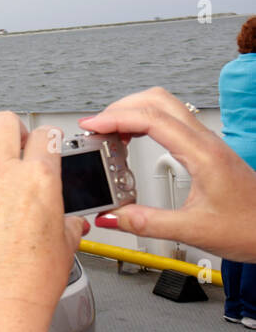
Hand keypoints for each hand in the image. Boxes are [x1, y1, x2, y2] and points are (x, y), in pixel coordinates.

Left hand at [0, 111, 84, 313]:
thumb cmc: (30, 279)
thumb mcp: (66, 244)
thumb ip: (67, 223)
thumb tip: (69, 221)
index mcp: (38, 178)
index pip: (46, 137)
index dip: (47, 138)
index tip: (44, 143)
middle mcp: (1, 172)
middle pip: (5, 123)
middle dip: (13, 127)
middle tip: (14, 139)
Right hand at [80, 87, 255, 261]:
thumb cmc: (251, 227)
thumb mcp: (193, 231)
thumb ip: (147, 223)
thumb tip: (112, 216)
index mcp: (203, 155)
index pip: (152, 119)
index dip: (117, 118)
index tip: (92, 126)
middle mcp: (206, 143)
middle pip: (157, 100)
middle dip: (120, 107)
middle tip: (97, 127)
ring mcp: (206, 144)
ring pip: (165, 106)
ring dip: (133, 111)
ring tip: (110, 132)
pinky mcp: (205, 151)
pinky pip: (171, 122)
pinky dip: (145, 122)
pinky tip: (133, 140)